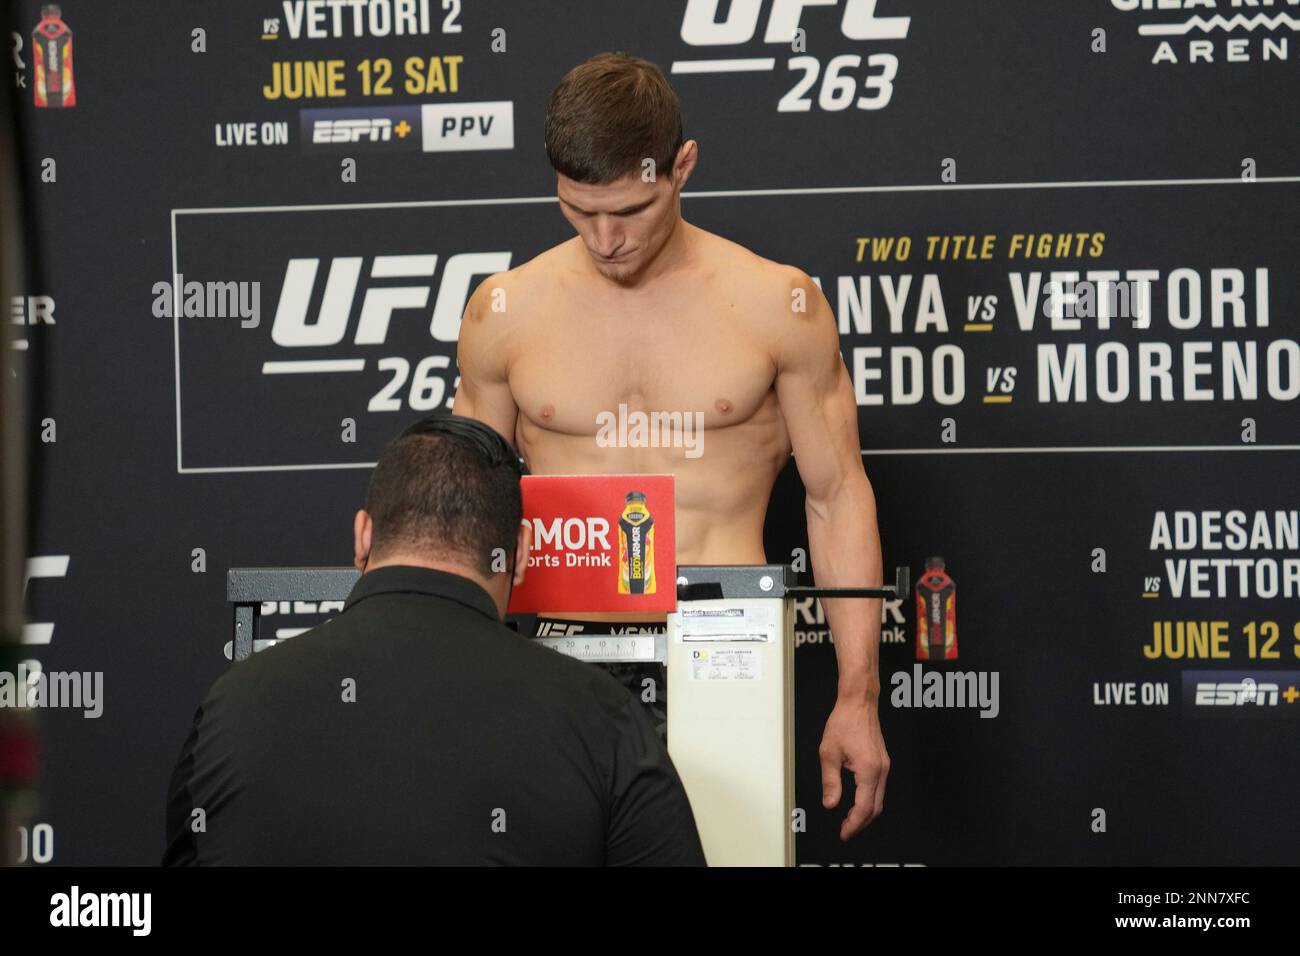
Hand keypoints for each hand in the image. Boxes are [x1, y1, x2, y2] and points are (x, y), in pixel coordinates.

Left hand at [819, 697, 889, 840]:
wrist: (858, 704)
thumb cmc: (844, 722)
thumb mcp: (828, 753)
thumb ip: (830, 782)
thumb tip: (830, 803)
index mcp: (869, 770)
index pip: (864, 808)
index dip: (853, 825)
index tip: (844, 833)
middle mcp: (881, 770)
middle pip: (875, 808)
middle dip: (860, 823)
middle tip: (846, 830)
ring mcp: (884, 766)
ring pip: (879, 800)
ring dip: (865, 813)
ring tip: (849, 819)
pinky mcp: (882, 762)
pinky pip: (878, 788)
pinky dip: (869, 800)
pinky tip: (857, 802)